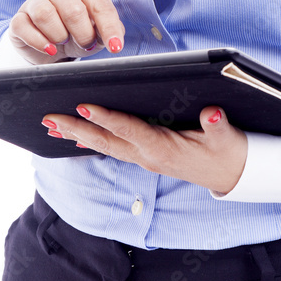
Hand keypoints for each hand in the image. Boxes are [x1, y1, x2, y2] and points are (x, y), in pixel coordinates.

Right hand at [8, 0, 124, 64]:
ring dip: (59, 36)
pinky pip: (24, 27)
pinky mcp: (19, 16)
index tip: (115, 47)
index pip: (100, 5)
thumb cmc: (78, 31)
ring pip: (45, 15)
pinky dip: (39, 42)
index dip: (109, 28)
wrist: (50, 44)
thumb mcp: (98, 30)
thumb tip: (115, 40)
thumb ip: (111, 30)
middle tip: (85, 44)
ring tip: (64, 41)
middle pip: (73, 11)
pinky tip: (50, 48)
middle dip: (83, 35)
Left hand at [42, 104, 247, 194]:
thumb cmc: (227, 152)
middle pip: (106, 141)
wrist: (231, 174)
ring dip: (77, 135)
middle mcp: (147, 156)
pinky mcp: (146, 156)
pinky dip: (92, 141)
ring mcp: (144, 158)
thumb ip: (219, 125)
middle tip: (49, 118)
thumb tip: (213, 113)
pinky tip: (76, 139)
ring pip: (105, 145)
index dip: (106, 118)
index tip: (83, 106)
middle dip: (76, 128)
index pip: (129, 130)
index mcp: (163, 149)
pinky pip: (113, 148)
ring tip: (52, 126)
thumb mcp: (227, 138)